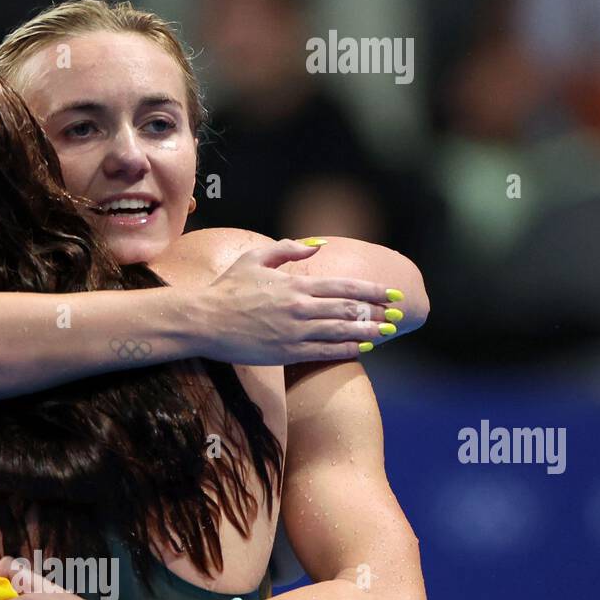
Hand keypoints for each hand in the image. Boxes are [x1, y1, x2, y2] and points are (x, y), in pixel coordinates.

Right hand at [200, 240, 401, 364]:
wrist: (203, 321)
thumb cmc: (226, 289)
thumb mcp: (255, 258)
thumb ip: (287, 248)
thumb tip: (315, 246)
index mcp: (296, 285)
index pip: (344, 288)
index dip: (372, 291)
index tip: (390, 294)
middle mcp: (300, 309)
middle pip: (348, 311)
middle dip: (375, 312)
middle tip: (395, 315)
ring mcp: (294, 333)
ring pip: (340, 333)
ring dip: (366, 333)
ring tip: (384, 333)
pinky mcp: (285, 353)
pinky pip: (323, 353)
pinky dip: (345, 350)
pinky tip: (360, 349)